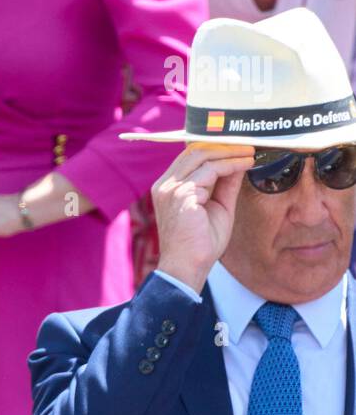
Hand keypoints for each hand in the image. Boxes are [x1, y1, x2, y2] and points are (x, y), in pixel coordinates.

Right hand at [153, 143, 256, 291]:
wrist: (188, 269)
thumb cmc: (200, 245)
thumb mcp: (218, 207)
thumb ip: (225, 184)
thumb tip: (239, 161)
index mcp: (168, 188)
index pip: (190, 156)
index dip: (215, 147)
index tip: (239, 147)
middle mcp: (165, 185)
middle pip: (195, 150)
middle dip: (224, 145)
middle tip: (248, 146)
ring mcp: (171, 189)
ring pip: (203, 155)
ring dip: (230, 152)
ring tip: (250, 154)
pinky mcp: (181, 194)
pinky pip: (211, 169)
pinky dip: (231, 164)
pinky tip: (245, 165)